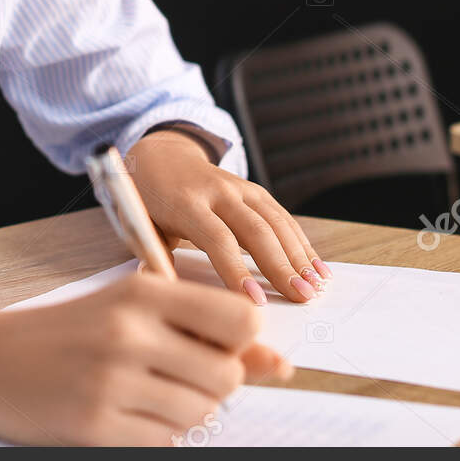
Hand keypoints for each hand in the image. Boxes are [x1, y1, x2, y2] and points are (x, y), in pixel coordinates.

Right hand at [0, 271, 292, 445]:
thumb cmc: (68, 332)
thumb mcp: (132, 312)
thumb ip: (206, 332)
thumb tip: (278, 364)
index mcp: (142, 292)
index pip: (240, 321)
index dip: (241, 344)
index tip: (216, 348)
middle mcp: (129, 332)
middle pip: (226, 376)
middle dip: (213, 385)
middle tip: (174, 375)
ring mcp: (110, 380)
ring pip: (200, 414)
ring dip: (185, 412)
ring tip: (146, 395)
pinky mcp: (94, 425)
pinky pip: (165, 443)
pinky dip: (156, 435)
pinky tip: (126, 415)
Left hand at [126, 128, 331, 304]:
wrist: (159, 158)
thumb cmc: (147, 203)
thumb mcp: (142, 229)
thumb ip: (160, 259)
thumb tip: (177, 296)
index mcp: (186, 203)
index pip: (218, 239)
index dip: (238, 271)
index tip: (256, 303)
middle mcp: (217, 192)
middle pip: (255, 230)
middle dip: (281, 266)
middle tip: (301, 298)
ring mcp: (238, 188)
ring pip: (275, 221)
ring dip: (300, 255)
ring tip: (317, 287)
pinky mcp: (253, 190)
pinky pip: (281, 216)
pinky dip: (301, 242)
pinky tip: (317, 266)